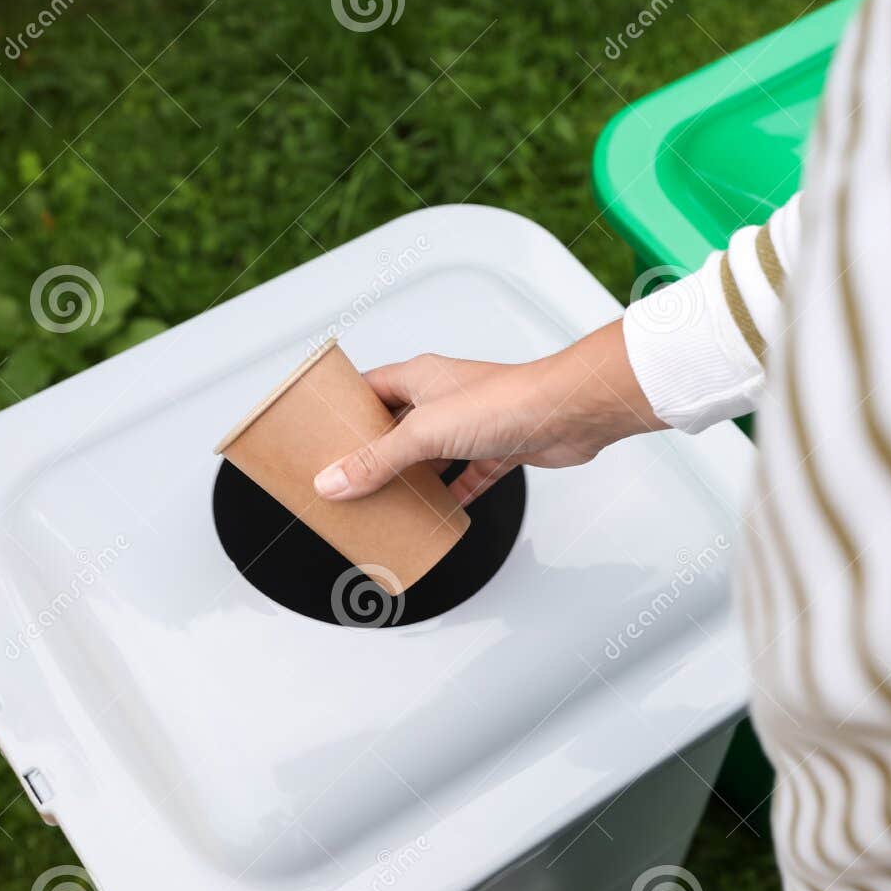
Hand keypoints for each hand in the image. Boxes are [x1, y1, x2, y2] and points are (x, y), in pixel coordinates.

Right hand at [313, 320, 664, 504]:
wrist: (570, 412)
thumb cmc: (506, 401)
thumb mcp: (425, 434)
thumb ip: (378, 461)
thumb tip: (333, 481)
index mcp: (420, 377)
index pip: (369, 389)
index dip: (345, 409)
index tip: (321, 433)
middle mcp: (445, 397)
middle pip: (398, 425)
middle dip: (375, 451)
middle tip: (347, 477)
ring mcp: (473, 424)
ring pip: (432, 454)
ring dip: (413, 478)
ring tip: (386, 501)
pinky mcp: (499, 448)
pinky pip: (468, 475)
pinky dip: (454, 495)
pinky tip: (442, 513)